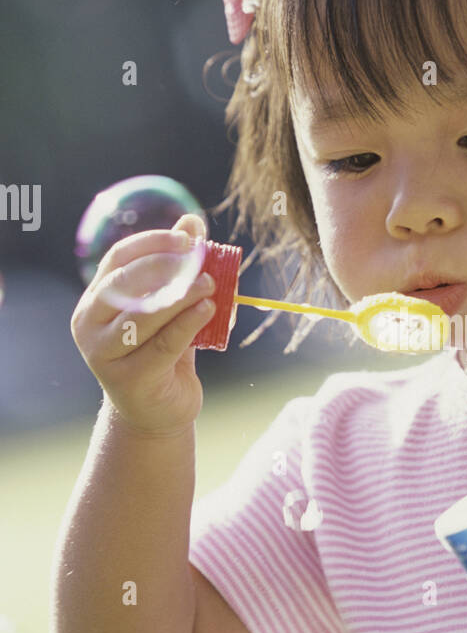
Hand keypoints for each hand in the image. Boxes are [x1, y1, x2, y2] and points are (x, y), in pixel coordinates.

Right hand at [70, 213, 214, 436]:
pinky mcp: (128, 379)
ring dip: (180, 296)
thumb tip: (193, 221)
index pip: (118, 258)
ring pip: (143, 316)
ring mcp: (104, 354)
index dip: (153, 243)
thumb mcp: (170, 308)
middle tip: (201, 259)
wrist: (157, 411)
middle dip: (166, 266)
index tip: (188, 237)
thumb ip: (178, 269)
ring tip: (210, 285)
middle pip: (124, 284)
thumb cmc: (163, 353)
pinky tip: (208, 309)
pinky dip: (187, 324)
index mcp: (96, 299)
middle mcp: (90, 324)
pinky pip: (162, 344)